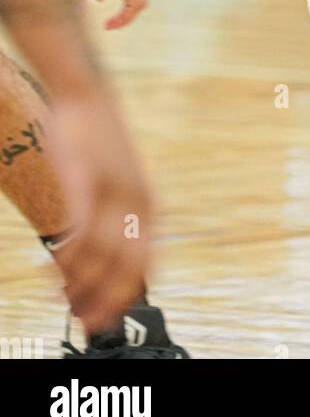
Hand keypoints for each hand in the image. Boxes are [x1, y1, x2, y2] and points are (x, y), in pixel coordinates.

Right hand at [48, 85, 152, 334]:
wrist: (88, 97)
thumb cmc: (99, 145)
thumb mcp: (120, 185)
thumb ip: (119, 221)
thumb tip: (102, 267)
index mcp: (150, 206)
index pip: (145, 266)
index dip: (124, 298)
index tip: (105, 319)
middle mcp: (136, 202)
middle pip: (125, 269)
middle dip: (102, 301)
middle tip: (81, 319)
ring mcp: (111, 191)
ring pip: (98, 256)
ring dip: (77, 284)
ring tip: (59, 296)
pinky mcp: (84, 180)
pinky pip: (77, 231)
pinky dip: (64, 258)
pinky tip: (52, 269)